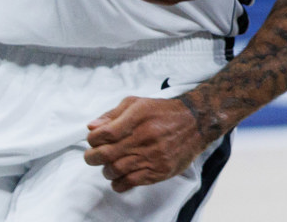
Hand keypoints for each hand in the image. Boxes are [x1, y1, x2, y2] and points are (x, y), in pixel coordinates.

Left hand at [83, 94, 220, 191]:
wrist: (195, 123)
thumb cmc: (162, 112)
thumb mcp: (137, 104)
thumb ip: (112, 114)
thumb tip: (91, 127)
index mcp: (137, 117)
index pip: (104, 134)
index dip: (93, 139)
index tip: (93, 141)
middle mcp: (144, 136)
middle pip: (106, 154)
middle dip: (92, 157)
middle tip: (92, 157)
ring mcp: (153, 156)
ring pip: (117, 170)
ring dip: (106, 170)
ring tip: (108, 166)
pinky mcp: (160, 170)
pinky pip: (132, 182)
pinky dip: (119, 183)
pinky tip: (118, 179)